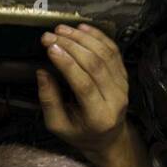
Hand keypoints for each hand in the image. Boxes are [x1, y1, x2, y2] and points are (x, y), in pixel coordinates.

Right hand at [37, 23, 130, 166]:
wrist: (110, 138)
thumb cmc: (81, 134)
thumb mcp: (58, 125)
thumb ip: (49, 100)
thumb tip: (42, 72)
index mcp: (98, 117)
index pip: (84, 84)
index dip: (67, 64)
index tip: (50, 48)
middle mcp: (115, 99)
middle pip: (95, 65)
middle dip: (71, 46)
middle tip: (50, 36)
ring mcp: (123, 86)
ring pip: (105, 54)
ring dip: (82, 38)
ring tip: (62, 29)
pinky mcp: (124, 75)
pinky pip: (113, 51)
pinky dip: (98, 36)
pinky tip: (81, 28)